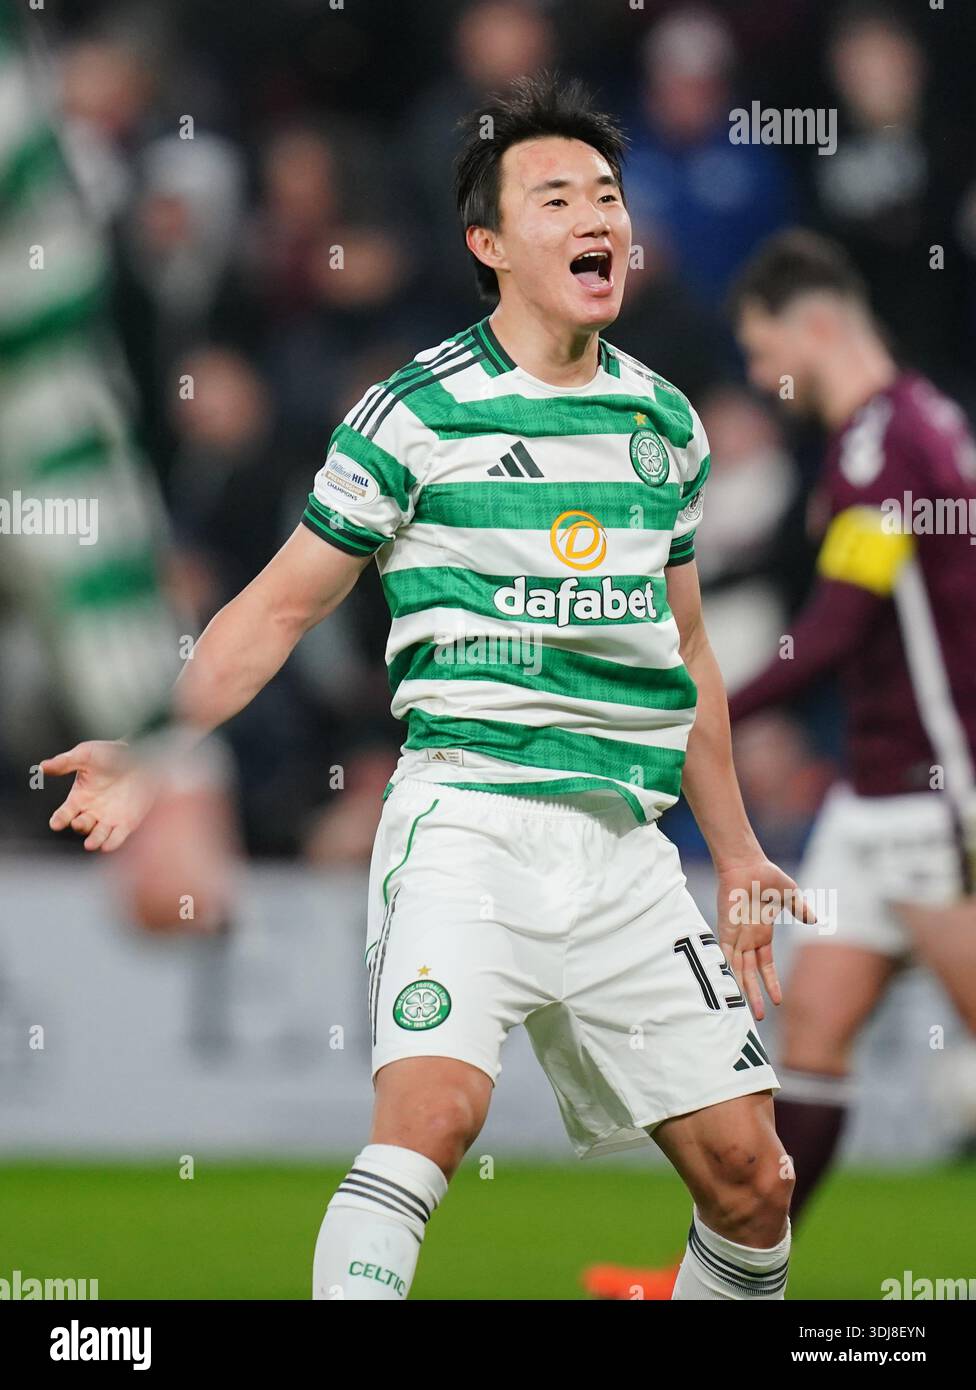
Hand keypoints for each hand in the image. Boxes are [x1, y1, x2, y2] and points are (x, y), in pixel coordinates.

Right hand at [42, 740, 158, 852]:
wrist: (141, 755)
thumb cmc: (110, 754)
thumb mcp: (86, 754)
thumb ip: (65, 762)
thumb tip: (42, 766)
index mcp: (79, 798)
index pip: (64, 814)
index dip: (59, 819)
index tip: (56, 823)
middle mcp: (92, 812)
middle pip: (81, 825)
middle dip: (79, 826)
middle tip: (79, 823)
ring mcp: (109, 819)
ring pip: (98, 835)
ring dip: (94, 840)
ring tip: (90, 844)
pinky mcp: (127, 822)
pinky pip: (118, 837)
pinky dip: (112, 843)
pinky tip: (107, 846)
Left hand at [715, 857, 814, 1020]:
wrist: (747, 863)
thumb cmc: (766, 876)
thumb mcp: (790, 895)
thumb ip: (800, 909)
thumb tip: (815, 920)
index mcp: (762, 932)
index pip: (766, 965)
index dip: (771, 982)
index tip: (778, 1000)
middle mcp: (748, 938)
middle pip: (751, 974)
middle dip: (755, 995)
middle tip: (758, 1018)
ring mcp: (736, 935)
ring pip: (738, 970)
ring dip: (743, 990)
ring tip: (748, 1011)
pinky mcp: (725, 929)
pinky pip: (725, 955)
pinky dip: (727, 971)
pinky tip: (730, 988)